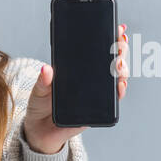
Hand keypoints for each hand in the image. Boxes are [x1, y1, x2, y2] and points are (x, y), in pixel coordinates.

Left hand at [22, 23, 129, 153]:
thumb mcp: (39, 91)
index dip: (110, 40)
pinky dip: (119, 92)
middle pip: (112, 63)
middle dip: (120, 51)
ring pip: (117, 79)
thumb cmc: (40, 106)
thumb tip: (46, 69)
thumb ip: (43, 81)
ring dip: (122, 70)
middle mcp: (91, 81)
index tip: (118, 28)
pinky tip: (120, 85)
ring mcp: (96, 95)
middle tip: (120, 44)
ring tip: (119, 63)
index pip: (97, 52)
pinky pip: (113, 101)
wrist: (39, 131)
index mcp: (78, 71)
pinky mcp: (98, 111)